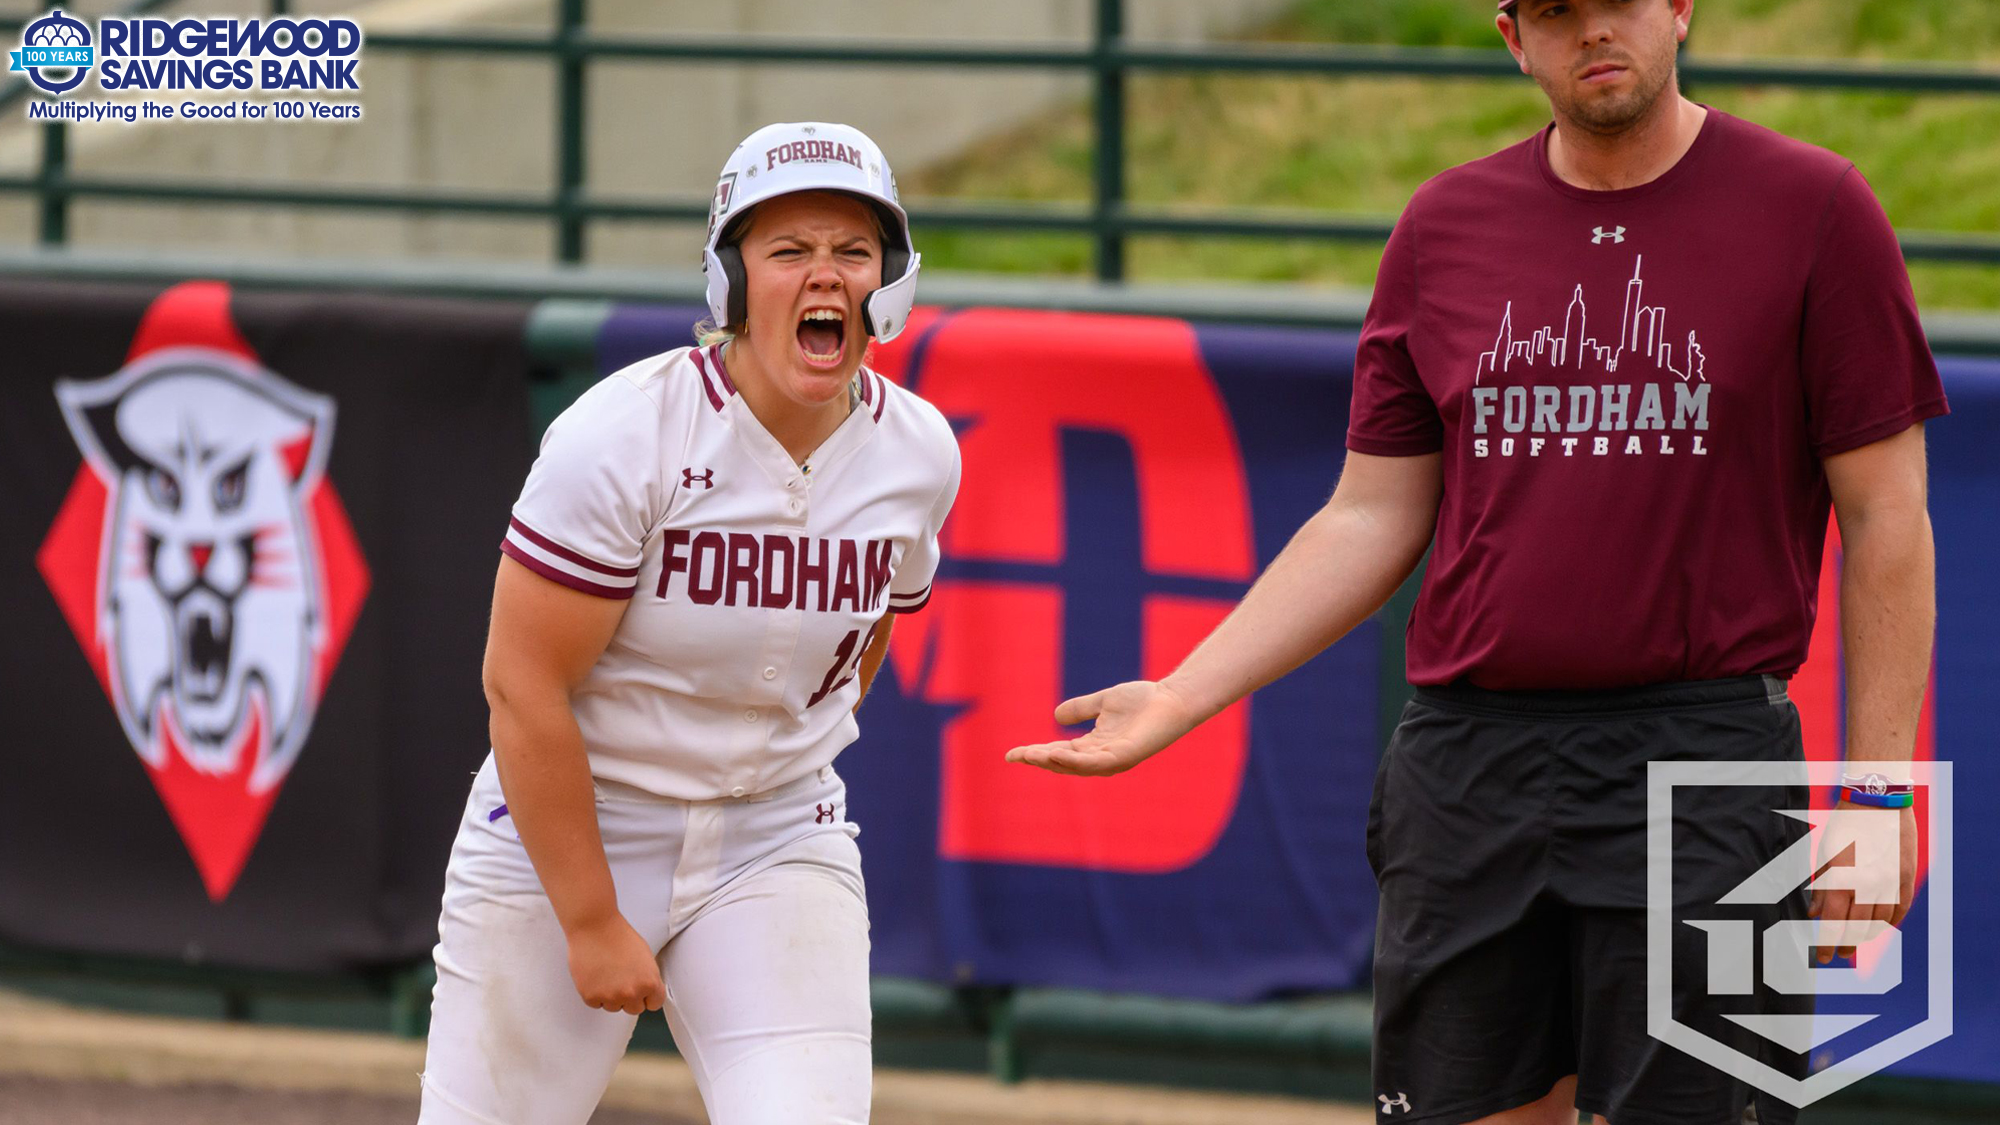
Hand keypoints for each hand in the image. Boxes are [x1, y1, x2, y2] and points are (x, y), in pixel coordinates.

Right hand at [564, 913, 664, 1014]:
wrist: (595, 927)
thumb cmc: (619, 936)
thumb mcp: (646, 958)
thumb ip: (648, 978)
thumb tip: (647, 991)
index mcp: (649, 983)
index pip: (654, 1004)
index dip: (648, 996)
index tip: (642, 991)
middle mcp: (631, 993)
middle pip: (634, 1009)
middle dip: (630, 998)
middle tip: (622, 979)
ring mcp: (610, 997)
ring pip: (614, 1007)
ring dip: (611, 995)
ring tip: (607, 973)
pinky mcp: (591, 997)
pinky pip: (596, 1003)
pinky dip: (594, 992)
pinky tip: (596, 975)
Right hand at [1004, 680, 1201, 776]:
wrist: (1172, 699)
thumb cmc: (1143, 701)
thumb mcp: (1103, 702)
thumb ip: (1082, 709)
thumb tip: (1056, 716)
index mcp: (1094, 745)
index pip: (1059, 752)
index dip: (1036, 753)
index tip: (1012, 754)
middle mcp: (1101, 757)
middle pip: (1063, 763)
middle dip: (1039, 760)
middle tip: (1016, 756)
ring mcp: (1114, 759)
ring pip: (1077, 766)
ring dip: (1053, 762)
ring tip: (1032, 756)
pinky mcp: (1126, 755)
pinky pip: (1097, 762)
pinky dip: (1077, 761)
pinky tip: (1059, 754)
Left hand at [1807, 801, 1916, 964]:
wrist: (1879, 801)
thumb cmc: (1845, 826)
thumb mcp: (1825, 854)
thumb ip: (1820, 886)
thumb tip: (1814, 914)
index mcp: (1842, 880)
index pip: (1833, 923)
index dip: (1827, 944)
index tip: (1823, 958)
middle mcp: (1867, 886)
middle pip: (1857, 928)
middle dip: (1847, 944)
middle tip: (1840, 953)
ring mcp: (1890, 883)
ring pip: (1880, 922)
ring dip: (1867, 935)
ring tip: (1857, 939)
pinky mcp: (1906, 877)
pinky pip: (1900, 909)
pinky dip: (1890, 921)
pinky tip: (1881, 926)